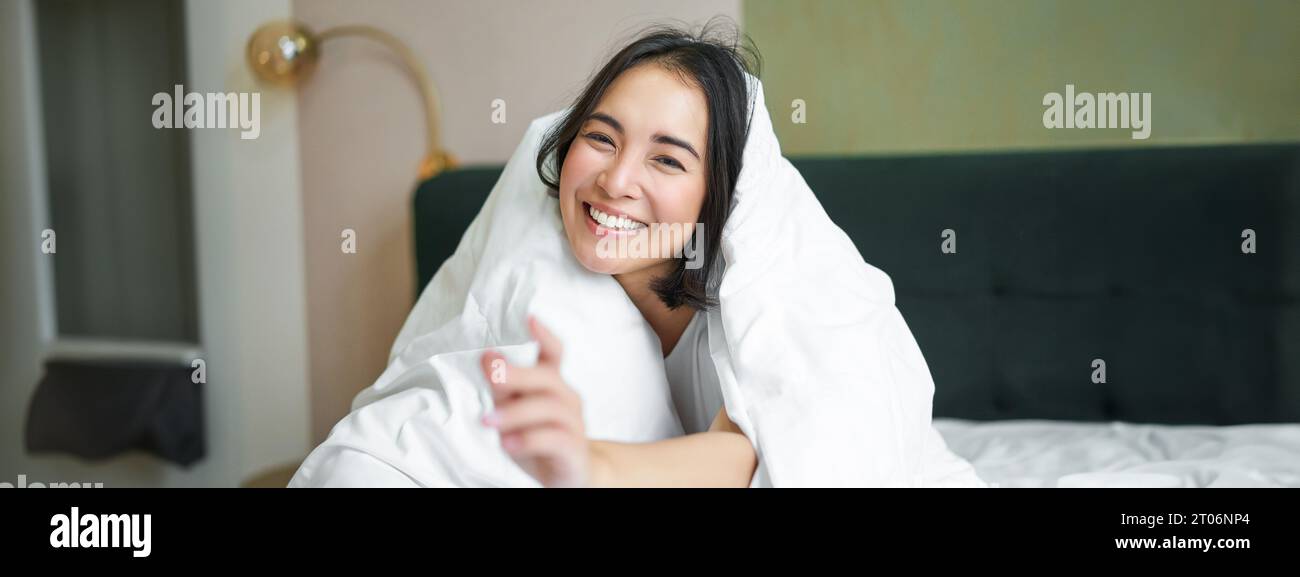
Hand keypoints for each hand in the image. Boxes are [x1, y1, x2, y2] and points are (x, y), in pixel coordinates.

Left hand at [479, 316, 591, 487]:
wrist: (571, 477)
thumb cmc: (540, 440)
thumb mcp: (514, 412)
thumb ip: (503, 389)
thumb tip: (488, 359)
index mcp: (553, 386)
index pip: (554, 354)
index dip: (545, 336)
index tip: (530, 319)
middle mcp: (566, 400)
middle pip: (548, 378)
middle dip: (517, 374)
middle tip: (491, 374)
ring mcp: (574, 425)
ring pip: (549, 408)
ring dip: (516, 412)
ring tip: (488, 420)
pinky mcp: (573, 450)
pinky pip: (554, 440)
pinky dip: (529, 439)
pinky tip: (508, 443)